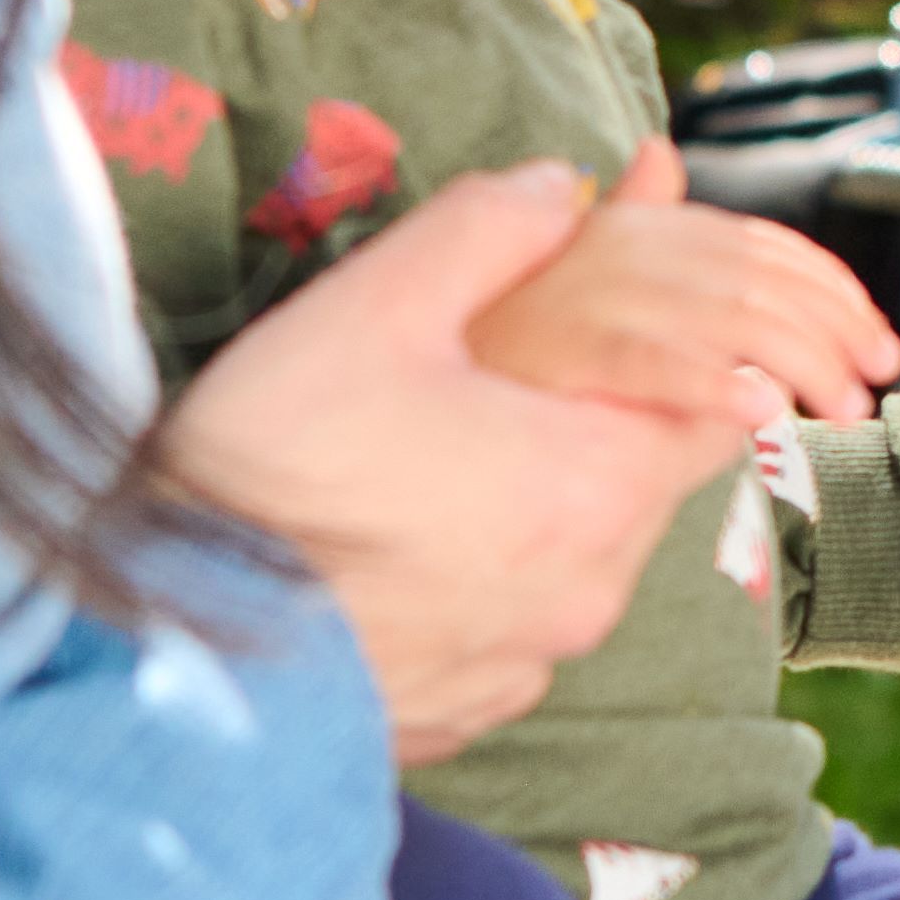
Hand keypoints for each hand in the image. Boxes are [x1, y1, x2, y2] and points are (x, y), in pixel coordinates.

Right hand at [162, 157, 726, 766]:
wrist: (174, 648)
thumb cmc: (275, 468)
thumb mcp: (372, 306)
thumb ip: (483, 228)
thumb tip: (557, 186)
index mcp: (595, 483)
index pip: (725, 410)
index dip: (698, 359)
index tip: (643, 330)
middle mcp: (588, 589)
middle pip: (644, 485)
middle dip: (597, 428)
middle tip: (509, 387)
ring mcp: (527, 664)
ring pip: (576, 563)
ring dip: (537, 509)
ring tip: (436, 464)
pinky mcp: (466, 713)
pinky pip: (507, 633)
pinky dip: (481, 586)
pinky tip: (400, 551)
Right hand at [468, 139, 899, 428]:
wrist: (390, 391)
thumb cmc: (470, 341)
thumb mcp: (543, 263)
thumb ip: (620, 216)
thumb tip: (660, 155)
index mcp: (623, 231)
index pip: (755, 247)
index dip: (829, 287)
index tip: (878, 336)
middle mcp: (612, 248)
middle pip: (753, 281)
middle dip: (831, 330)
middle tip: (876, 383)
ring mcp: (583, 301)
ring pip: (722, 321)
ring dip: (798, 364)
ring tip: (842, 410)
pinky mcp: (556, 359)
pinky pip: (654, 366)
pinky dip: (714, 383)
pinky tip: (762, 409)